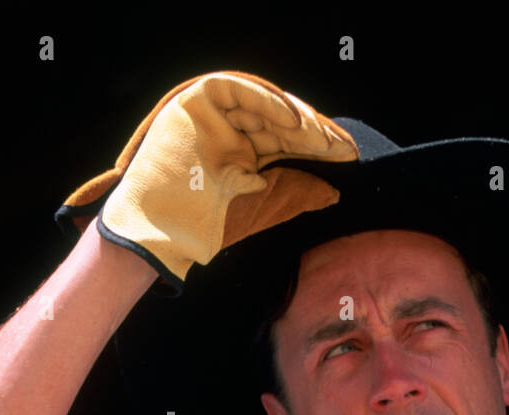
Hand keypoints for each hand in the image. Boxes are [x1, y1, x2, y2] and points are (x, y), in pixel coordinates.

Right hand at [60, 71, 358, 288]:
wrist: (159, 230)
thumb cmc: (203, 225)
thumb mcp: (260, 208)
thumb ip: (294, 196)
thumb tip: (333, 193)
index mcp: (240, 156)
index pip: (286, 143)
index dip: (316, 147)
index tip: (348, 156)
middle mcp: (228, 132)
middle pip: (277, 122)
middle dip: (313, 133)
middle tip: (344, 147)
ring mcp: (210, 116)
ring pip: (261, 103)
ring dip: (294, 117)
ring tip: (321, 137)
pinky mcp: (194, 102)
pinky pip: (235, 89)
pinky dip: (264, 100)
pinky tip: (293, 120)